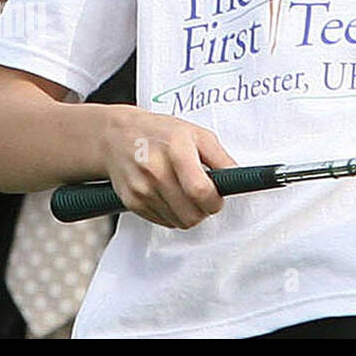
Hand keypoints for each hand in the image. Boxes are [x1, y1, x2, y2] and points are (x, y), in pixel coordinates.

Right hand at [101, 106, 237, 228]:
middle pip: (190, 213)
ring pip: (179, 222)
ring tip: (187, 192)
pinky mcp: (132, 202)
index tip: (218, 198)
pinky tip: (171, 195)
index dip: (215, 201)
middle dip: (204, 210)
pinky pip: (163, 222)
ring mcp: (141, 188)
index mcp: (176, 148)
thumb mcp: (197, 134)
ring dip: (189, 213)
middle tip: (205, 196)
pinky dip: (173, 214)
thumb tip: (238, 178)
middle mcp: (156, 170)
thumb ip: (221, 158)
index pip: (199, 190)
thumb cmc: (162, 132)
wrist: (117, 136)